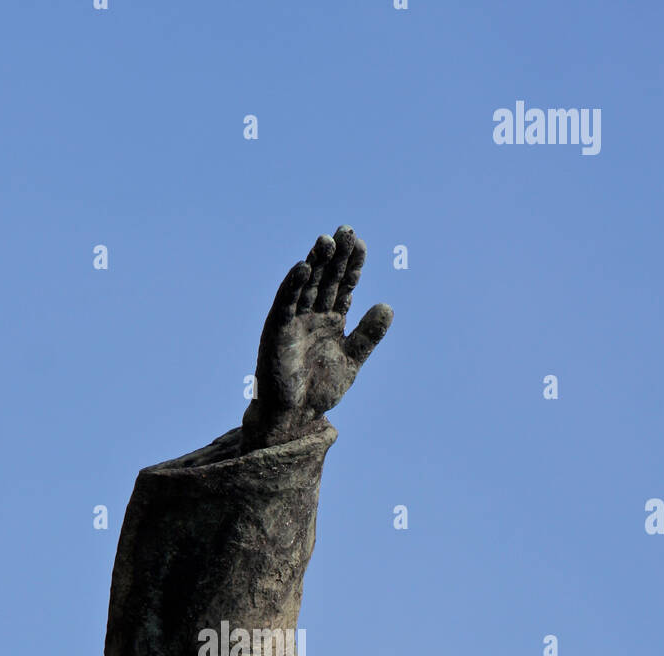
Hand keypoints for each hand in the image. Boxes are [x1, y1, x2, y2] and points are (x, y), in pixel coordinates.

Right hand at [241, 225, 392, 449]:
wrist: (294, 416)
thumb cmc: (320, 390)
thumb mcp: (352, 360)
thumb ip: (368, 335)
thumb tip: (387, 306)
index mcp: (332, 321)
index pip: (345, 286)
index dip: (353, 266)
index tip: (362, 245)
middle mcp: (313, 315)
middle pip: (326, 279)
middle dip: (336, 256)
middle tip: (346, 230)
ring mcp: (294, 321)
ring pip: (306, 286)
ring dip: (316, 263)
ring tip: (327, 241)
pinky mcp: (277, 330)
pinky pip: (285, 303)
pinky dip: (293, 285)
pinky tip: (303, 268)